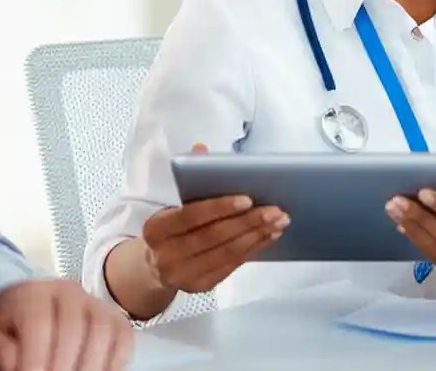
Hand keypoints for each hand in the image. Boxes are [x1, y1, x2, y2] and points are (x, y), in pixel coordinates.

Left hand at [0, 279, 132, 370]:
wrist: (25, 306)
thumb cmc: (5, 326)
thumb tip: (16, 362)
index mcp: (31, 293)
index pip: (39, 323)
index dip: (35, 357)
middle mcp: (67, 291)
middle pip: (74, 327)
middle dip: (63, 366)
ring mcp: (94, 302)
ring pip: (102, 330)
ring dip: (90, 365)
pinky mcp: (113, 317)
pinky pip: (123, 336)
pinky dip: (115, 361)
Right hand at [141, 144, 288, 293]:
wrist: (156, 267)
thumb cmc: (171, 227)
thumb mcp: (171, 204)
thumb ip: (189, 178)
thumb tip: (202, 149)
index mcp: (156, 229)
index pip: (190, 217)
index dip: (219, 207)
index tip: (247, 199)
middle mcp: (167, 255)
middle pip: (213, 237)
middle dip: (247, 222)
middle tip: (275, 209)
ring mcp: (184, 274)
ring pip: (227, 253)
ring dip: (256, 235)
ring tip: (279, 220)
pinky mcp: (201, 286)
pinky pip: (232, 265)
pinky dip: (253, 248)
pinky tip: (269, 235)